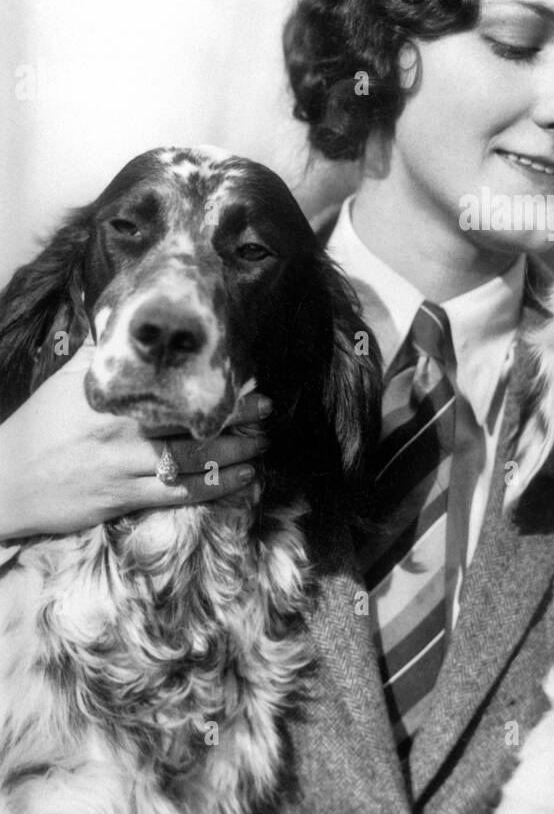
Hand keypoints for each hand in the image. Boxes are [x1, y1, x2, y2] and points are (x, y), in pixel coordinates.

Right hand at [0, 340, 270, 539]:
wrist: (5, 480)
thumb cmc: (39, 425)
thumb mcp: (68, 381)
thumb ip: (101, 351)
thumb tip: (124, 316)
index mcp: (113, 397)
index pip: (172, 385)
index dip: (210, 382)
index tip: (243, 375)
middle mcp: (122, 429)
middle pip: (191, 419)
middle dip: (236, 414)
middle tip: (267, 406)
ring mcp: (124, 465)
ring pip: (195, 458)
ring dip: (236, 450)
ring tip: (263, 440)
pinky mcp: (124, 497)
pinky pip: (181, 492)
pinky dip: (217, 485)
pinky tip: (243, 477)